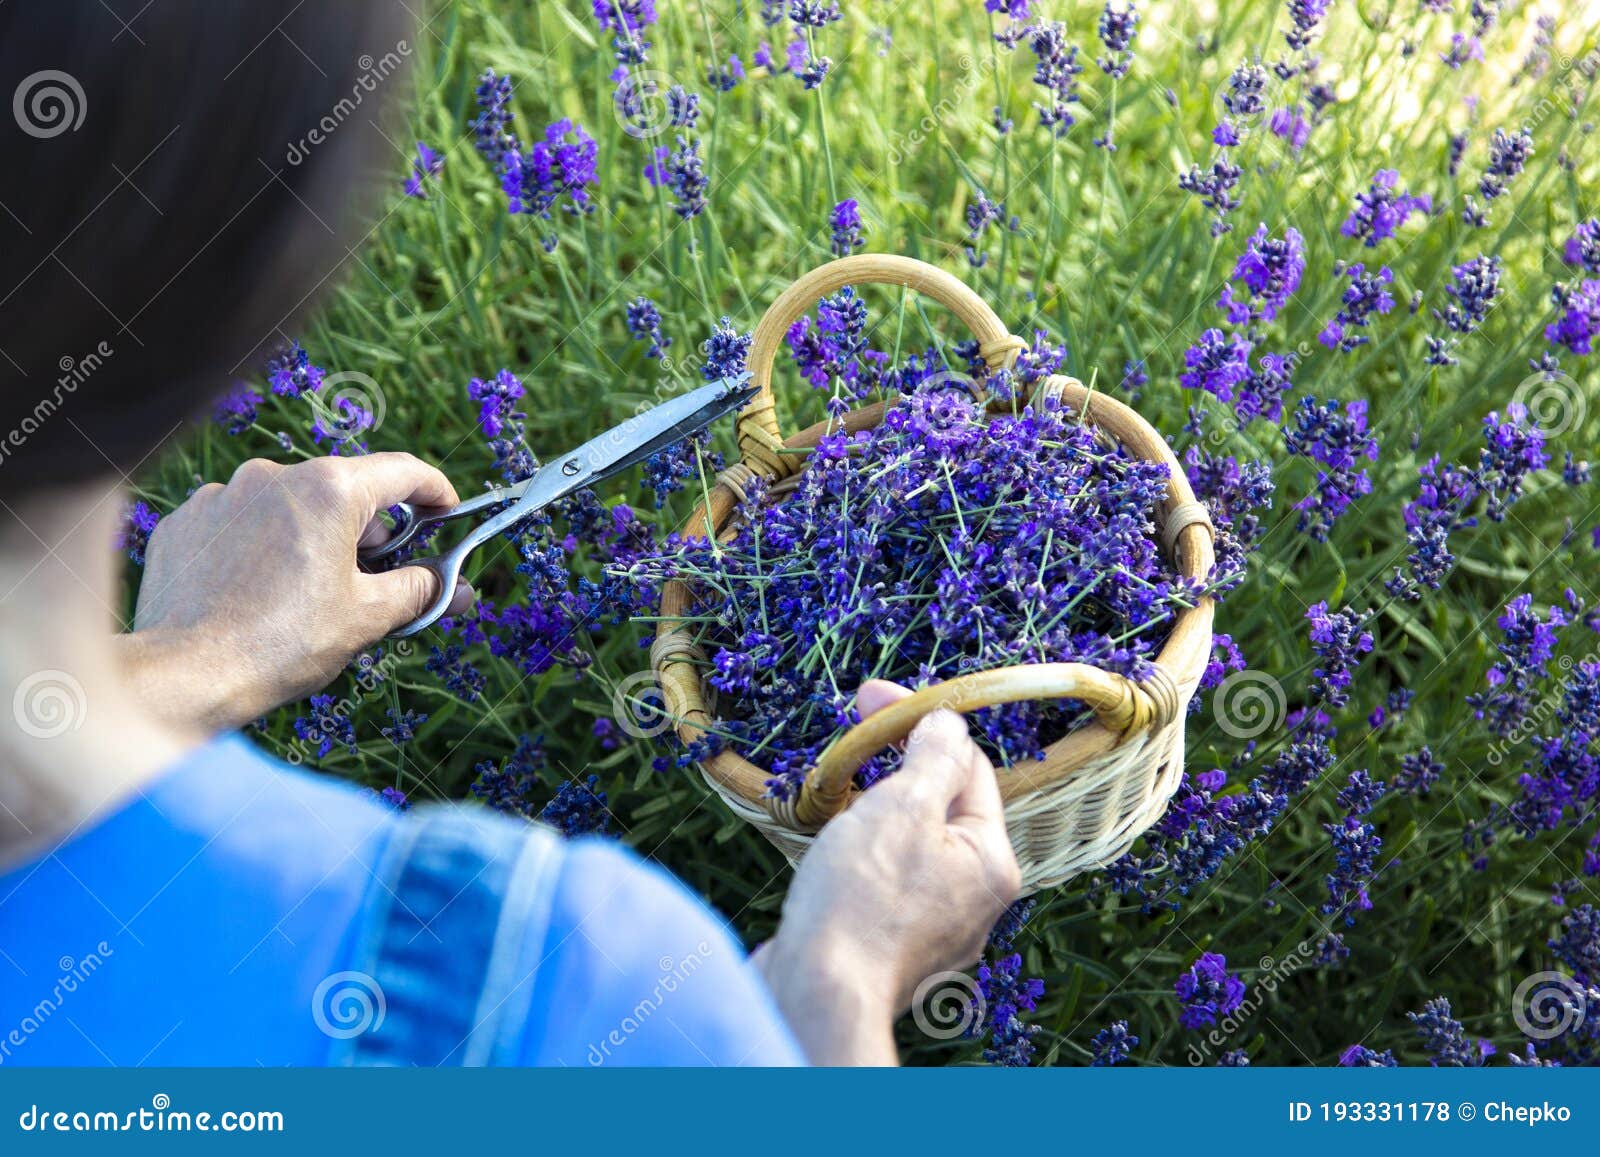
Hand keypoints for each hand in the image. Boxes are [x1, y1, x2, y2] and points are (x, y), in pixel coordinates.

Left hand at [117, 453, 474, 733]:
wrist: (184, 675)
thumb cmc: (281, 644)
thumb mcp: (368, 616)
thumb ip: (420, 589)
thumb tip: (456, 587)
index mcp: (329, 489)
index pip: (404, 472)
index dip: (436, 492)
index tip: (445, 515)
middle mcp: (273, 476)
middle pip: (344, 490)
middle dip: (367, 531)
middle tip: (374, 580)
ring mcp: (222, 495)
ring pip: (288, 506)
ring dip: (310, 539)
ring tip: (306, 595)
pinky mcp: (187, 521)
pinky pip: (239, 523)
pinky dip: (259, 548)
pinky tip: (256, 593)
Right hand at [756, 680, 1021, 1064]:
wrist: (816, 998)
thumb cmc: (863, 899)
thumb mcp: (904, 806)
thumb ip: (932, 757)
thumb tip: (949, 722)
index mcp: (991, 863)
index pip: (970, 769)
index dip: (921, 724)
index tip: (871, 698)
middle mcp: (972, 900)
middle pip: (939, 808)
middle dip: (894, 766)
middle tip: (851, 729)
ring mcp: (930, 929)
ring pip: (906, 845)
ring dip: (872, 809)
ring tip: (834, 787)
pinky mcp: (886, 948)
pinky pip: (880, 882)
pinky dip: (858, 854)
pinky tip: (829, 845)